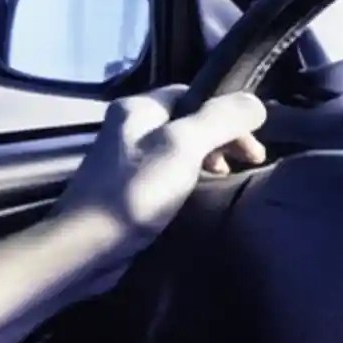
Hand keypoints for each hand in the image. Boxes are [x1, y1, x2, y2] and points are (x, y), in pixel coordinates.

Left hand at [54, 85, 267, 259]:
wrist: (87, 247)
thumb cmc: (135, 191)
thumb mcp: (183, 146)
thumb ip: (220, 120)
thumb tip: (256, 103)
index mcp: (139, 108)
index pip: (194, 95)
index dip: (226, 113)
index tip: (251, 141)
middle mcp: (130, 127)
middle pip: (190, 122)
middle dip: (222, 138)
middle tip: (248, 161)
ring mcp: (127, 160)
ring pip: (182, 150)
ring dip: (209, 161)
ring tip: (228, 179)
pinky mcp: (129, 190)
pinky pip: (170, 175)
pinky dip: (191, 181)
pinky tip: (202, 197)